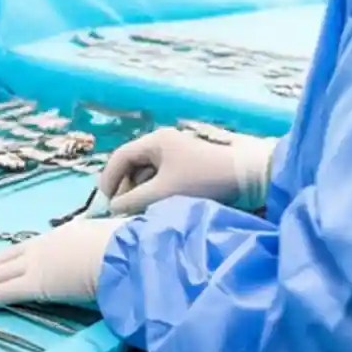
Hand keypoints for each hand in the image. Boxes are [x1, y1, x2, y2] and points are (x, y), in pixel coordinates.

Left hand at [0, 219, 127, 308]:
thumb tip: (115, 248)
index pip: (34, 245)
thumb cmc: (126, 247)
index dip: (17, 253)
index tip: (5, 257)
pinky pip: (5, 291)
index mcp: (68, 234)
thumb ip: (107, 245)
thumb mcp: (114, 240)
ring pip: (2, 273)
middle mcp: (48, 245)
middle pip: (11, 256)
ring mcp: (39, 263)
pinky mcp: (36, 284)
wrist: (123, 253)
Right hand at [98, 129, 276, 215]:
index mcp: (156, 141)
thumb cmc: (203, 180)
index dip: (109, 179)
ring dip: (141, 191)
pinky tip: (158, 205)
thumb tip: (114, 207)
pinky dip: (155, 190)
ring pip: (148, 172)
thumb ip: (133, 200)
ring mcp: (178, 152)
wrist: (246, 177)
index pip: (121, 156)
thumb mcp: (163, 192)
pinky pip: (162, 176)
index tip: (106, 202)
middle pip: (133, 163)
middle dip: (126, 187)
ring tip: (140, 210)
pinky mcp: (189, 165)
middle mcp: (164, 142)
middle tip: (124, 209)